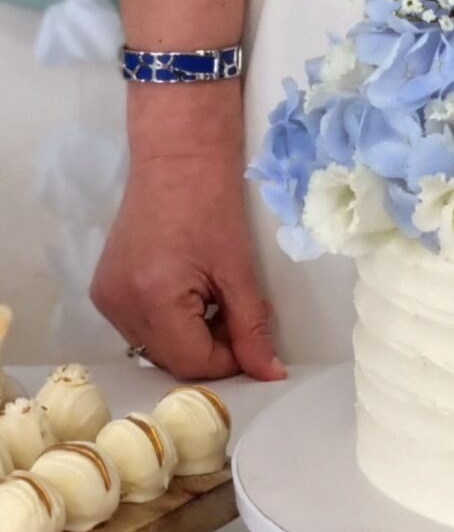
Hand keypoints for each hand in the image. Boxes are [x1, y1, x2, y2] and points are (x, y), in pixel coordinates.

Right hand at [92, 87, 285, 380]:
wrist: (177, 158)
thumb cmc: (213, 204)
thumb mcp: (239, 270)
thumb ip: (253, 327)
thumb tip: (270, 373)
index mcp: (153, 300)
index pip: (193, 362)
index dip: (230, 359)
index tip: (252, 335)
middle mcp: (120, 305)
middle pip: (171, 359)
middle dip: (211, 348)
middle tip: (238, 313)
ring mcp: (106, 298)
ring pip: (156, 347)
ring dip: (190, 337)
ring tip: (214, 297)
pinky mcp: (104, 289)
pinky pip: (141, 327)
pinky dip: (169, 323)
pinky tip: (188, 293)